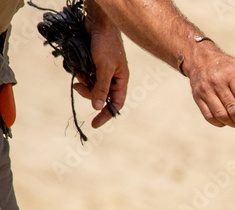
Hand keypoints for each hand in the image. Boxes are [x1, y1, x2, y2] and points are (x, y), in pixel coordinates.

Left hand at [80, 9, 128, 127]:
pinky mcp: (93, 65)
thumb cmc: (106, 45)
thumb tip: (97, 106)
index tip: (94, 124)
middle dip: (88, 93)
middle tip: (78, 86)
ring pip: (91, 86)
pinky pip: (86, 76)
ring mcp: (102, 71)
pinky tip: (78, 66)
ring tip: (79, 73)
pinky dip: (80, 74)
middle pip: (100, 95)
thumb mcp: (104, 68)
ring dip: (83, 83)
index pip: (115, 104)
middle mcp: (112, 78)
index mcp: (120, 81)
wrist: (98, 24)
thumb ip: (101, 87)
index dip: (106, 114)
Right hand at [185, 45, 234, 140]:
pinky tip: (229, 122)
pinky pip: (210, 117)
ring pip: (222, 116)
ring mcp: (205, 91)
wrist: (201, 59)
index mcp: (231, 74)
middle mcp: (217, 82)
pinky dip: (222, 123)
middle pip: (234, 110)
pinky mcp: (197, 98)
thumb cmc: (227, 69)